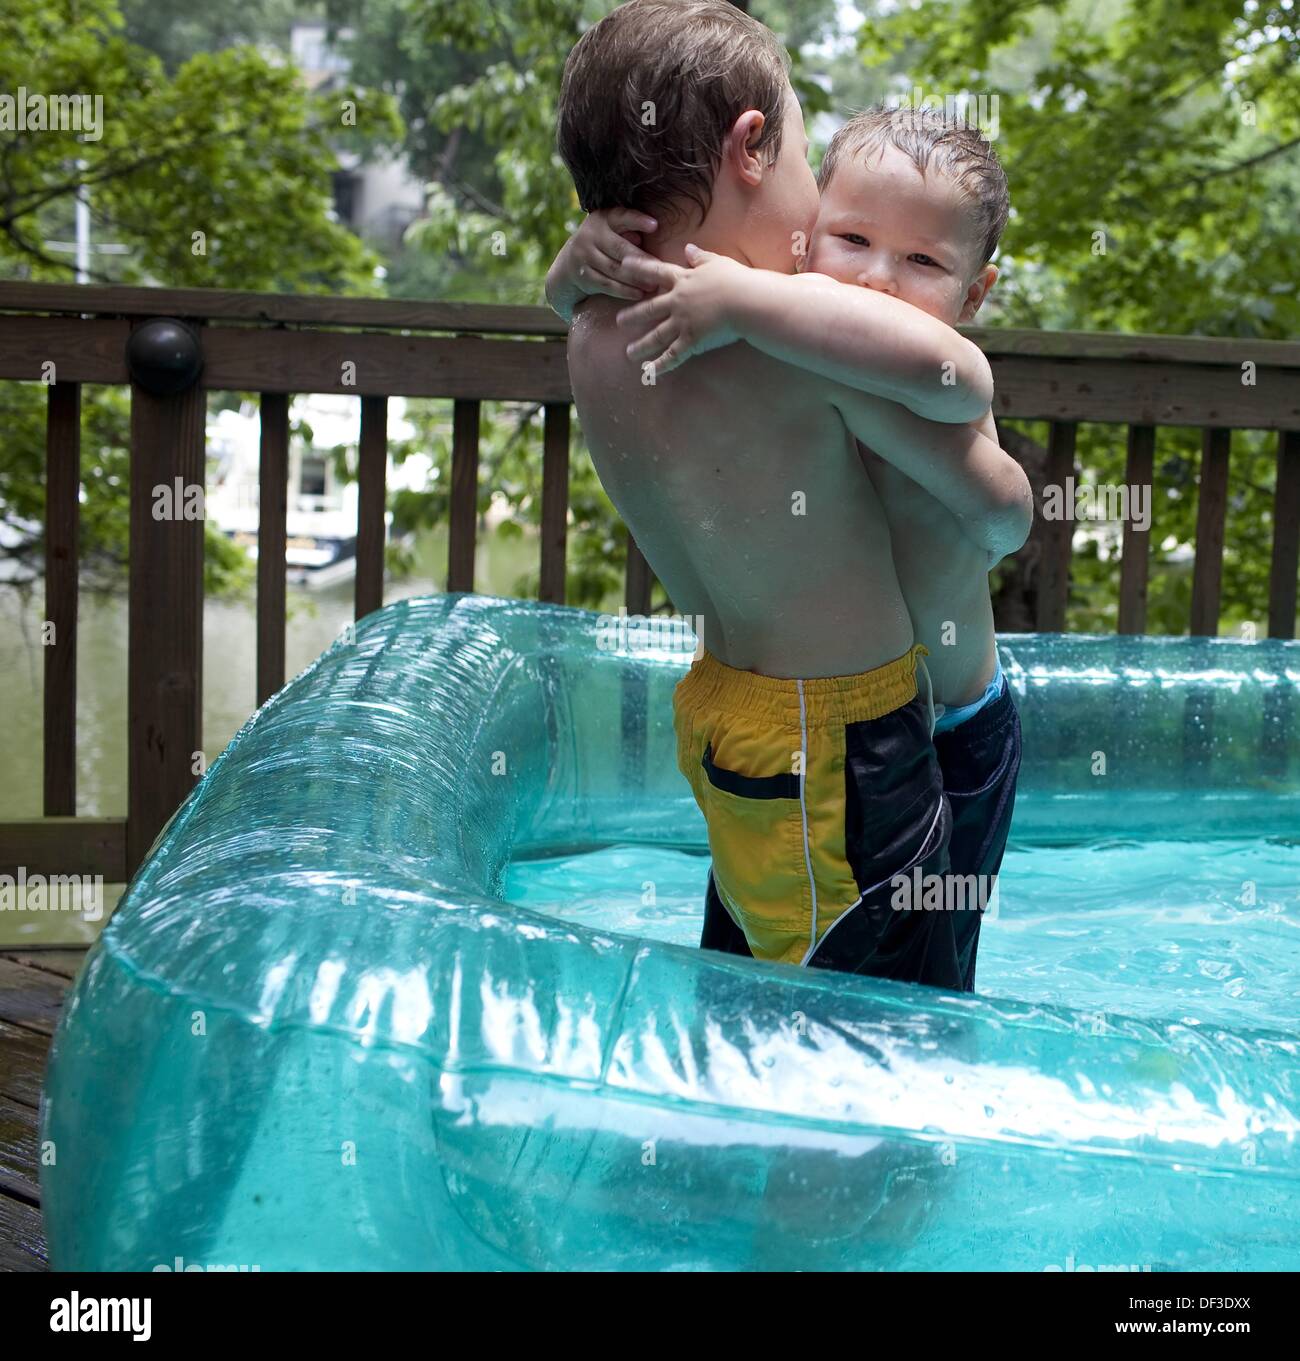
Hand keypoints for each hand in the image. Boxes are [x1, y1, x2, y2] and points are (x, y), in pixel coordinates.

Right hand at [545, 208, 678, 320]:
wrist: (569, 264)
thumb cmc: (604, 244)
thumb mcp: (612, 230)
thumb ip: (628, 231)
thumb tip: (647, 235)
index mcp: (602, 219)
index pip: (621, 217)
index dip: (637, 220)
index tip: (655, 225)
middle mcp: (590, 235)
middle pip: (619, 248)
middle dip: (641, 259)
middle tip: (660, 267)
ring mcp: (584, 256)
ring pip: (614, 269)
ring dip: (636, 279)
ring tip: (654, 285)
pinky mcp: (584, 275)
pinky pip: (607, 285)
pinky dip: (624, 291)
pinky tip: (638, 294)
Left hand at [616, 244, 749, 374]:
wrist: (745, 301)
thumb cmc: (735, 280)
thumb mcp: (716, 262)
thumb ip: (700, 256)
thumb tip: (688, 248)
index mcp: (683, 280)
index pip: (657, 272)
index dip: (639, 267)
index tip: (623, 264)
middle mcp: (678, 302)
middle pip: (650, 309)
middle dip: (633, 315)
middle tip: (618, 321)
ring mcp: (682, 323)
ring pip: (657, 336)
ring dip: (642, 345)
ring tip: (629, 353)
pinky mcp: (692, 341)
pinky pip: (673, 355)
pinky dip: (661, 365)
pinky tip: (649, 372)